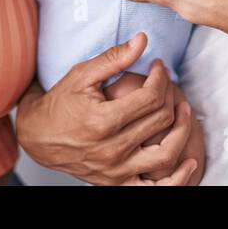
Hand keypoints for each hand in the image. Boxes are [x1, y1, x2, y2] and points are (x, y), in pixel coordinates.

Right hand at [15, 33, 198, 185]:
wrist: (38, 137)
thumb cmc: (60, 103)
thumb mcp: (82, 75)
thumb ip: (114, 58)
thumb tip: (143, 40)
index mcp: (103, 120)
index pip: (151, 97)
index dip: (161, 77)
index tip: (159, 67)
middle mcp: (112, 149)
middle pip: (161, 121)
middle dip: (170, 95)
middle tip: (168, 84)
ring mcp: (116, 170)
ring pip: (166, 153)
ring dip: (182, 131)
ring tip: (184, 112)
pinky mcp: (117, 183)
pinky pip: (155, 188)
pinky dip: (177, 178)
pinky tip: (189, 162)